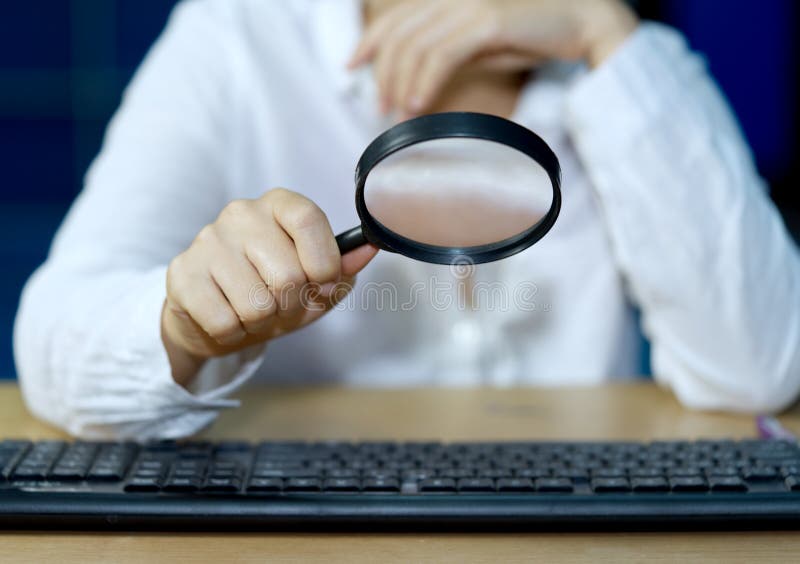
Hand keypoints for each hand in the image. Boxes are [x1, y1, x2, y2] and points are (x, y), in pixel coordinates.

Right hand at [161, 188, 377, 385]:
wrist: (214, 317)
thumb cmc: (272, 294)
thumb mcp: (315, 284)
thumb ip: (343, 267)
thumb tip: (370, 247)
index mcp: (278, 204)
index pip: (308, 220)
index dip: (323, 263)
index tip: (323, 285)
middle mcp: (241, 213)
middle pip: (287, 274)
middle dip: (291, 305)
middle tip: (279, 305)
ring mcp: (207, 241)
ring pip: (256, 304)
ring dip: (261, 322)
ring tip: (252, 311)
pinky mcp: (182, 273)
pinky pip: (224, 321)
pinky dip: (233, 333)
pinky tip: (226, 318)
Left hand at [349, 0, 637, 115]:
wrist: (580, 24)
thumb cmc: (530, 35)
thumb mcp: (478, 42)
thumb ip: (446, 50)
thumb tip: (415, 77)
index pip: (394, 17)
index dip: (367, 41)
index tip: (350, 67)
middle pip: (399, 34)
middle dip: (382, 74)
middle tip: (379, 107)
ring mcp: (470, 6)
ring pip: (416, 46)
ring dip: (400, 84)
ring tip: (398, 114)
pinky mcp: (488, 22)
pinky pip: (443, 54)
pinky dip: (425, 81)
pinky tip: (418, 104)